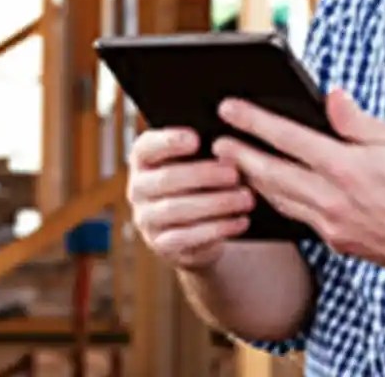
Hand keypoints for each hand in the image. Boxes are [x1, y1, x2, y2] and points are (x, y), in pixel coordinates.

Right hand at [126, 128, 256, 270]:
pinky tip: (240, 221)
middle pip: (167, 178)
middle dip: (204, 175)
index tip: (196, 138)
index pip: (146, 147)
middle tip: (234, 174)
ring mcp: (146, 219)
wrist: (199, 229)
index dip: (168, 141)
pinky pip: (188, 237)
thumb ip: (206, 150)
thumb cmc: (202, 183)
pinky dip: (218, 229)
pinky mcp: (161, 244)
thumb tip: (229, 145)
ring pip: (177, 209)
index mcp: (144, 160)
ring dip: (216, 203)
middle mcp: (138, 188)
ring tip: (246, 198)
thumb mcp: (200, 162)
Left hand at [211, 89, 384, 275]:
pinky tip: (271, 191)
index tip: (228, 108)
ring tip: (234, 164)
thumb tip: (331, 97)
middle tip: (215, 142)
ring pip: (280, 199)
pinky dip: (280, 201)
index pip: (288, 138)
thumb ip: (359, 122)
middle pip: (272, 173)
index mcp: (347, 168)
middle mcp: (333, 200)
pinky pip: (298, 218)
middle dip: (240, 155)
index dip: (254, 121)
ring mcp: (332, 226)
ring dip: (253, 180)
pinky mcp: (338, 243)